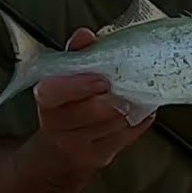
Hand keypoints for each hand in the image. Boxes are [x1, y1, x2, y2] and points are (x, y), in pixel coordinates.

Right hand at [32, 28, 154, 169]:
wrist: (58, 149)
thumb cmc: (65, 104)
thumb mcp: (65, 78)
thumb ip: (76, 55)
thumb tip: (85, 35)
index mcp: (47, 102)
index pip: (53, 94)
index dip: (77, 86)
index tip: (101, 80)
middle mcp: (59, 127)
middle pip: (90, 113)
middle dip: (112, 99)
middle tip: (127, 86)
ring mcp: (79, 147)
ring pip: (113, 125)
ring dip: (130, 107)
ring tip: (139, 93)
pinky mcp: (101, 157)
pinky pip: (126, 136)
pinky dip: (139, 120)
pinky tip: (144, 109)